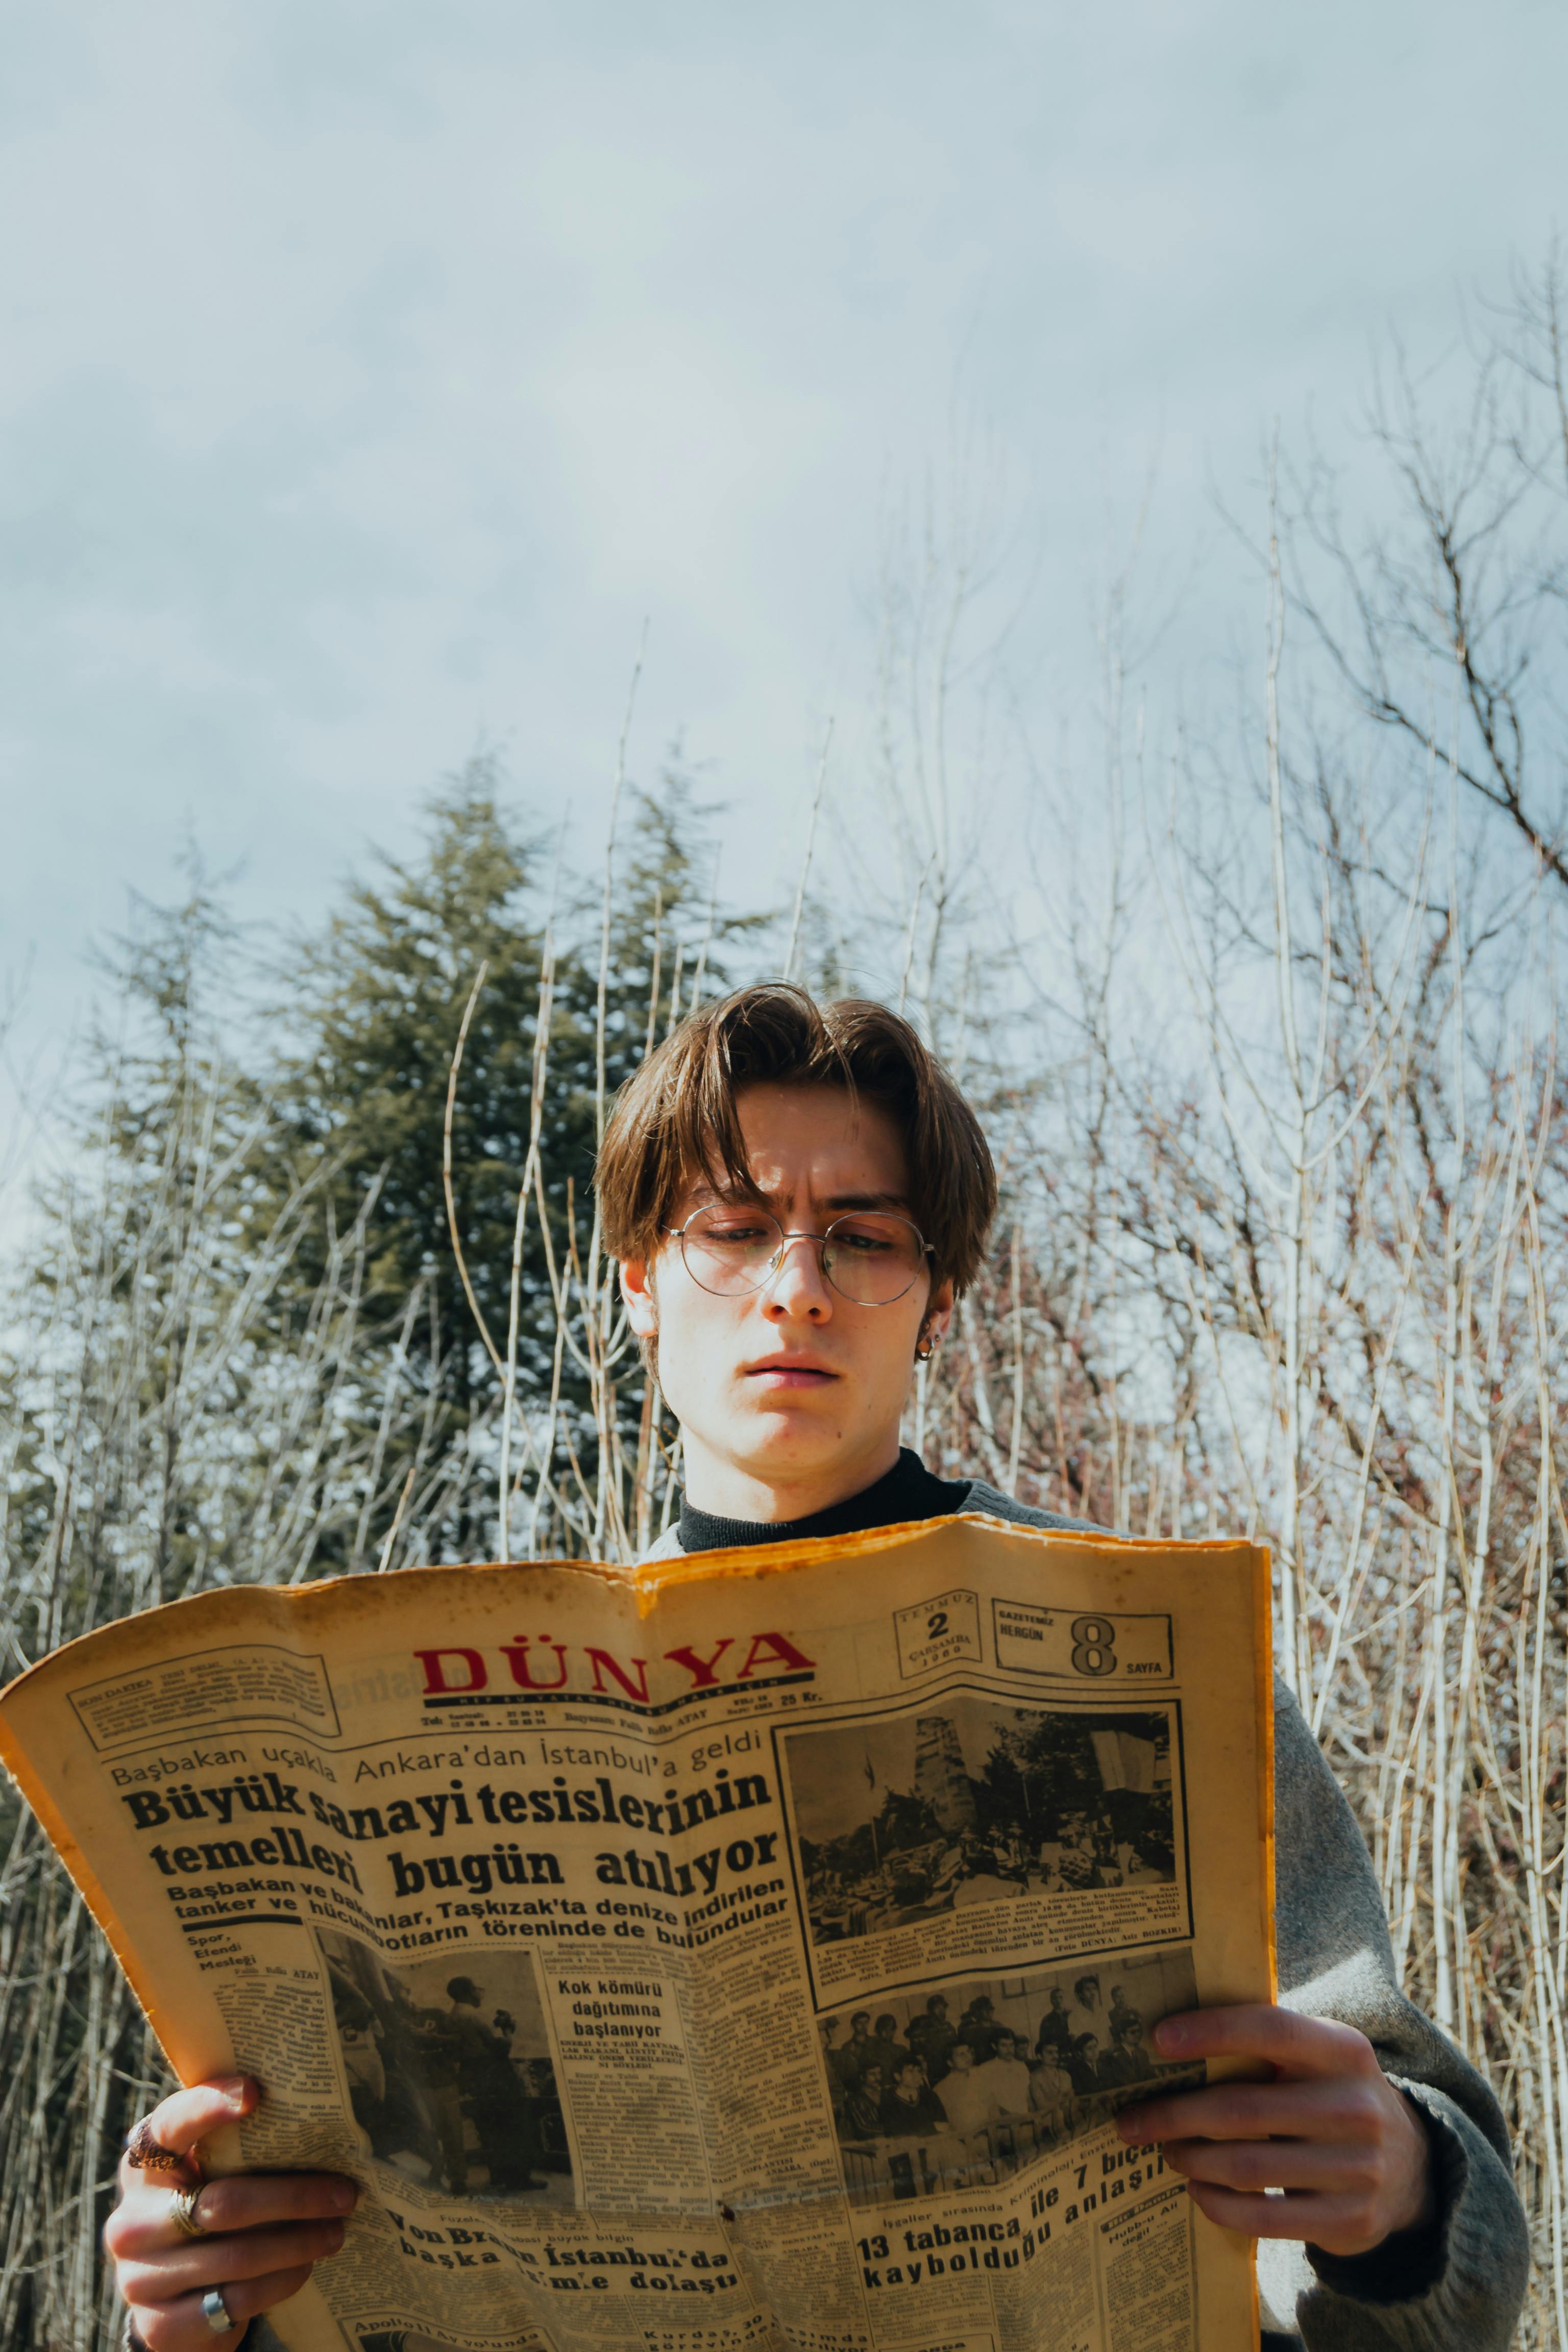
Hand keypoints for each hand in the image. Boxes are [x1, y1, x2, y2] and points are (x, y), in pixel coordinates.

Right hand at [105, 2077, 357, 2347]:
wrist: (171, 2297)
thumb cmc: (204, 2210)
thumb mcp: (207, 2174)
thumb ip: (235, 2143)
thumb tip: (313, 2112)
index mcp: (144, 2166)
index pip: (170, 2126)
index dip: (208, 2106)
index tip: (255, 2092)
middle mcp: (132, 2221)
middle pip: (225, 2202)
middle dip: (295, 2197)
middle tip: (345, 2194)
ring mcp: (140, 2278)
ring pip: (237, 2256)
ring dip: (298, 2244)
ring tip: (336, 2232)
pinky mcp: (159, 2325)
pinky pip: (234, 2301)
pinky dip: (279, 2283)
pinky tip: (304, 2269)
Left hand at [1115, 2005, 1434, 2255]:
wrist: (1412, 2166)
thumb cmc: (1332, 2096)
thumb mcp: (1318, 2060)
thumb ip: (1264, 2046)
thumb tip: (1167, 2041)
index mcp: (1344, 2050)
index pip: (1269, 2029)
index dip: (1211, 2031)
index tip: (1156, 2040)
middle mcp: (1356, 2105)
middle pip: (1242, 2108)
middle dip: (1174, 2114)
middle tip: (1131, 2120)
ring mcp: (1359, 2168)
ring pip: (1247, 2166)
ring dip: (1191, 2159)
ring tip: (1166, 2150)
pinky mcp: (1352, 2220)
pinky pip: (1265, 2217)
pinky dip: (1218, 2204)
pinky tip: (1196, 2189)